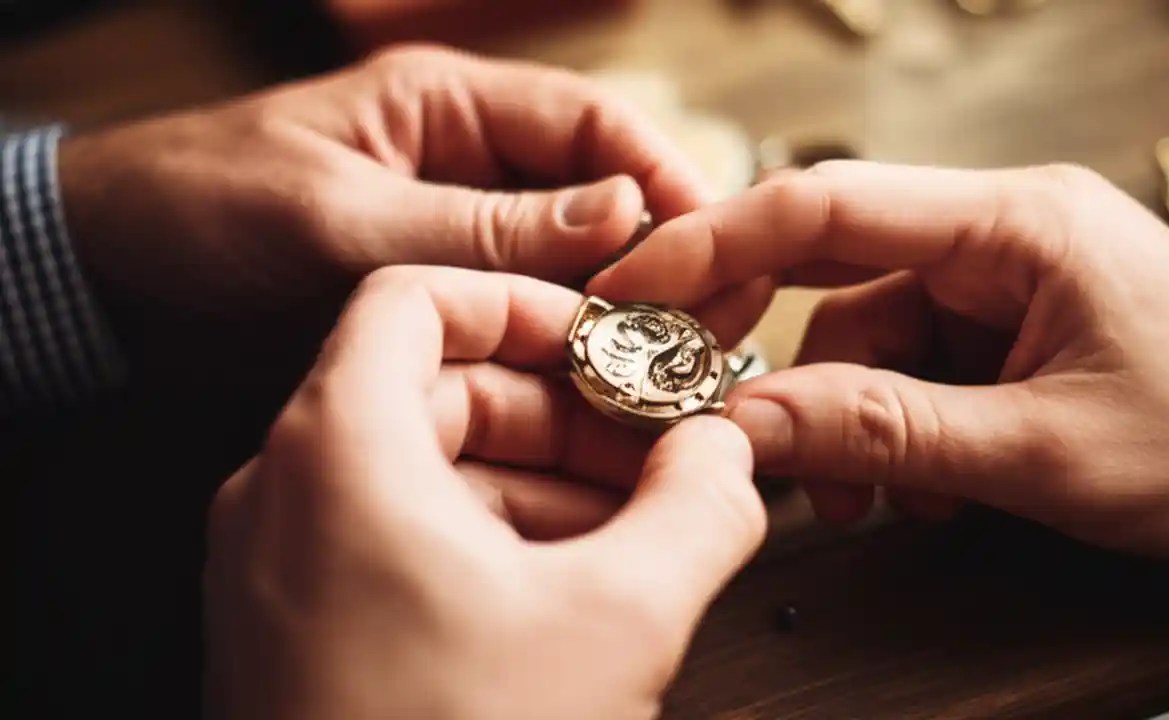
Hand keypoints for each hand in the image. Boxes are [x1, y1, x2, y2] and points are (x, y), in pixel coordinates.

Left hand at [59, 45, 706, 314]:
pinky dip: (566, 346)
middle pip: (597, 197)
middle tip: (710, 321)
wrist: (110, 280)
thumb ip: (474, 223)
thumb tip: (616, 215)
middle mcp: (466, 164)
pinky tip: (598, 390)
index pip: (589, 121)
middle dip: (658, 252)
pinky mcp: (440, 298)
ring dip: (620, 309)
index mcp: (446, 104)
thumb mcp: (339, 216)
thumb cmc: (198, 209)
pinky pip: (524, 314)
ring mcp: (456, 234)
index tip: (710, 241)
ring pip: (570, 264)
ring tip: (671, 366)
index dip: (661, 175)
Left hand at [203, 266, 765, 718]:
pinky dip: (488, 537)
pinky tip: (573, 583)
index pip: (416, 299)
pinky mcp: (300, 630)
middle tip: (646, 444)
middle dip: (556, 410)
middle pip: (432, 385)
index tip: (601, 340)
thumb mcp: (616, 621)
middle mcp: (284, 494)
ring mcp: (282, 567)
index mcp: (336, 452)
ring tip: (632, 522)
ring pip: (420, 468)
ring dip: (534, 478)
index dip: (522, 304)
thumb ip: (699, 508)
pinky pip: (397, 539)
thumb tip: (730, 453)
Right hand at [590, 161, 1168, 571]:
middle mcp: (1002, 238)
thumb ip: (886, 433)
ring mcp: (1007, 287)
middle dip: (780, 355)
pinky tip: (924, 488)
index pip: (827, 207)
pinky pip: (913, 371)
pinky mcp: (1013, 336)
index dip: (713, 244)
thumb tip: (746, 427)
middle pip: (836, 273)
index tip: (634, 291)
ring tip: (874, 498)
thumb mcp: (1044, 452)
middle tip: (721, 417)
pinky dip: (896, 433)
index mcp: (1016, 223)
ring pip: (868, 339)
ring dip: (850, 422)